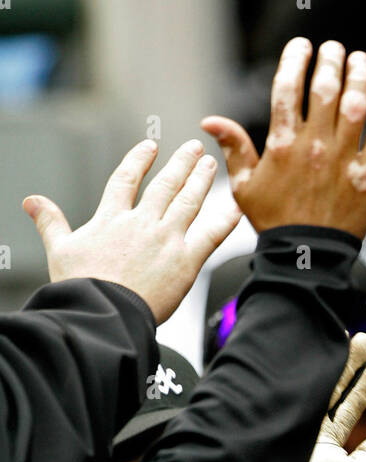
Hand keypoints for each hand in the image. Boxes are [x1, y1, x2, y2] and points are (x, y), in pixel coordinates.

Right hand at [23, 141, 240, 324]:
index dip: (139, 160)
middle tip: (194, 149)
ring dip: (201, 180)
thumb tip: (31, 202)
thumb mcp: (60, 250)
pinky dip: (225, 220)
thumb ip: (50, 222)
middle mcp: (142, 222)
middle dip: (180, 164)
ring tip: (209, 165)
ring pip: (188, 201)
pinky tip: (235, 207)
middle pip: (165, 185)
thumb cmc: (81, 287)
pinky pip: (211, 236)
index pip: (126, 179)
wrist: (104, 313)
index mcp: (112, 217)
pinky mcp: (186, 262)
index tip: (150, 147)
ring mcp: (166, 239)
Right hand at [200, 37, 365, 236]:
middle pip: (324, 88)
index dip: (294, 60)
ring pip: (355, 105)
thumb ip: (233, 148)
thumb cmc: (274, 223)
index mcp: (282, 144)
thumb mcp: (244, 188)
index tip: (301, 46)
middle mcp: (314, 146)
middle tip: (332, 49)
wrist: (307, 259)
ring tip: (360, 60)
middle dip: (329, 61)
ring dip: (360, 77)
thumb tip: (210, 121)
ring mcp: (343, 159)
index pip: (287, 88)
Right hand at [298, 332, 365, 461]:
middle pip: (335, 389)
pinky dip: (314, 361)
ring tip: (355, 336)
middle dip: (351, 365)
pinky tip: (328, 340)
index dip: (363, 390)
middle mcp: (311, 427)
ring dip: (338, 358)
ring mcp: (297, 414)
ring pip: (321, 380)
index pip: (348, 411)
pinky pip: (302, 377)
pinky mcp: (283, 402)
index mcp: (327, 445)